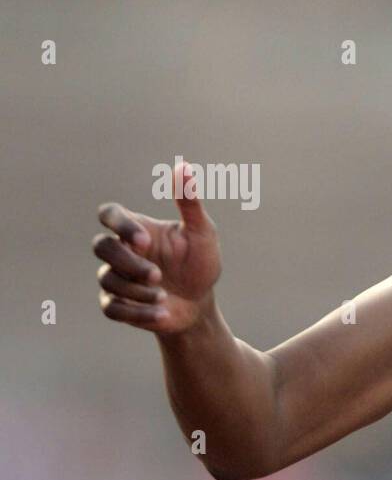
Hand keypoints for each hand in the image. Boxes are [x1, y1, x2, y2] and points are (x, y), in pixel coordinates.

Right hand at [94, 160, 221, 333]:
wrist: (200, 304)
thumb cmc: (200, 263)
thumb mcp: (202, 233)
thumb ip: (190, 203)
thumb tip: (184, 167)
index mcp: (137, 229)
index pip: (109, 214)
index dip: (119, 224)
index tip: (144, 240)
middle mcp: (122, 250)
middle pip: (101, 247)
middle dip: (128, 262)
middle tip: (159, 275)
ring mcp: (116, 277)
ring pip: (108, 280)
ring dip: (137, 290)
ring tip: (164, 295)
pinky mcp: (118, 303)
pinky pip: (112, 308)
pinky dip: (136, 312)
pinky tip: (161, 312)